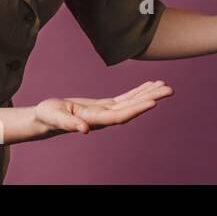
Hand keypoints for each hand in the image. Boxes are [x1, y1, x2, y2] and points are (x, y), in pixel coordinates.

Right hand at [33, 81, 173, 135]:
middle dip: (151, 98)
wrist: (46, 118)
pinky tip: (150, 84)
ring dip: (149, 93)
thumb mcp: (55, 117)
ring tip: (165, 85)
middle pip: (132, 108)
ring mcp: (107, 112)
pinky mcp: (105, 106)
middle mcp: (105, 117)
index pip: (120, 115)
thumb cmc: (48, 116)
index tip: (153, 102)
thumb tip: (84, 131)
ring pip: (132, 102)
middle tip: (170, 90)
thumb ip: (69, 124)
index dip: (136, 109)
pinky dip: (138, 91)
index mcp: (95, 120)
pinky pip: (126, 98)